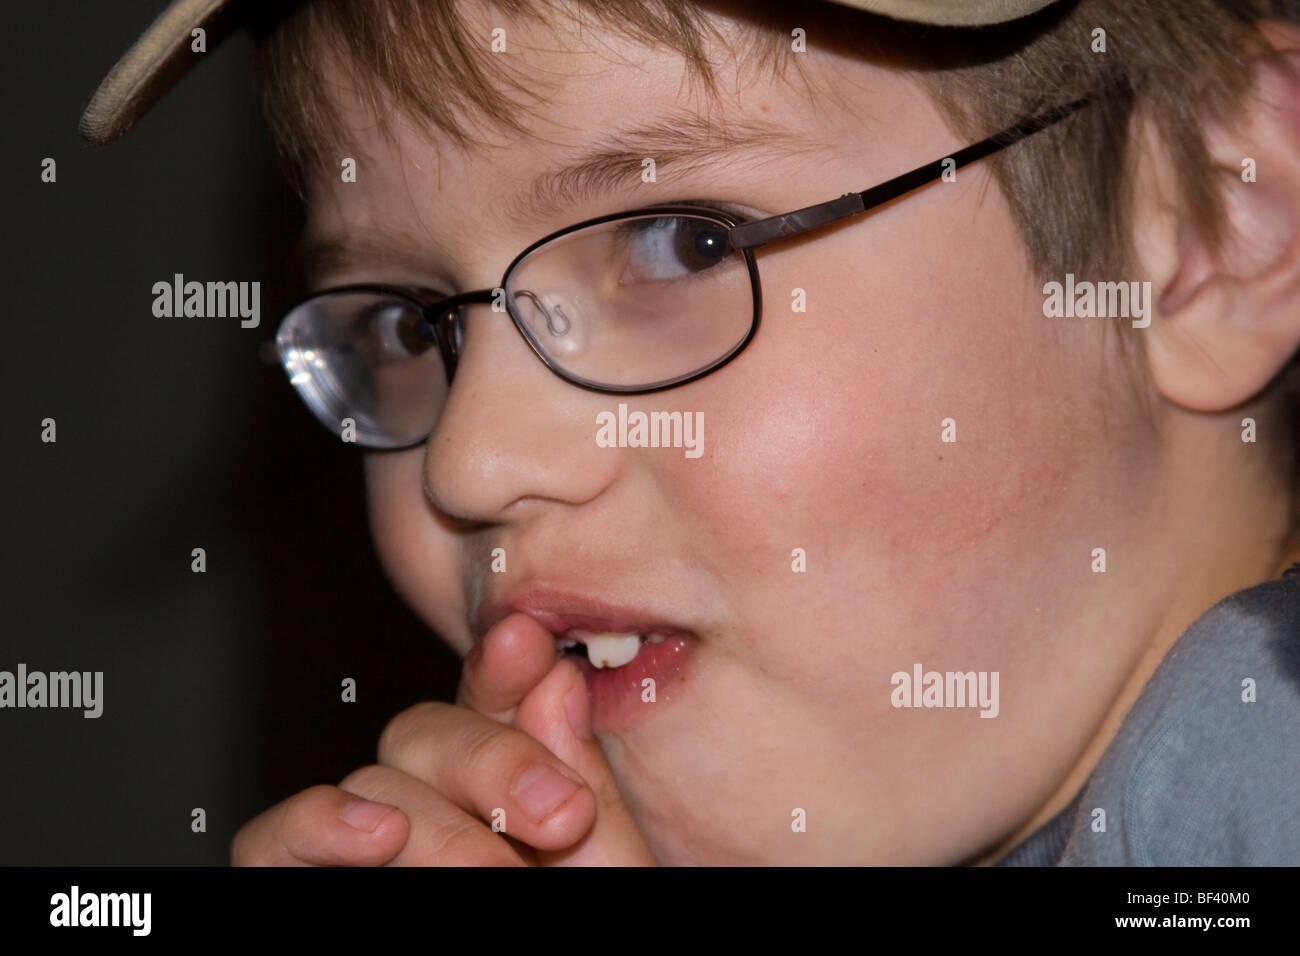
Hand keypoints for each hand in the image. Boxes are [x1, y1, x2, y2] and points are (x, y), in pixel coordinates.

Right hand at [230, 613, 654, 864]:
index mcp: (507, 800)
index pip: (492, 704)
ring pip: (370, 779)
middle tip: (559, 818)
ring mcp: (363, 853)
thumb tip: (553, 676)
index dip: (502, 665)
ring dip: (435, 817)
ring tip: (494, 875)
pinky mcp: (299, 892)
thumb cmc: (573, 952)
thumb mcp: (598, 881)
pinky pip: (271, 841)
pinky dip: (317, 826)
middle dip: (493, 758)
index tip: (527, 644)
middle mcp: (432, 815)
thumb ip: (578, 787)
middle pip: (425, 729)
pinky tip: (376, 841)